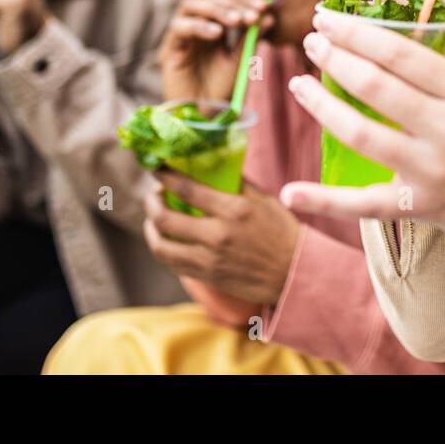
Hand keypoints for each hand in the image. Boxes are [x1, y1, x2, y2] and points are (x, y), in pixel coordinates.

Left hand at [142, 172, 299, 305]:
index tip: (156, 168)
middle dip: (151, 202)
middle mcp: (218, 235)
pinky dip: (164, 250)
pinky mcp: (208, 277)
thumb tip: (213, 166)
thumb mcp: (265, 199)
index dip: (165, 176)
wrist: (294, 273)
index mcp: (234, 210)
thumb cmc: (282, 232)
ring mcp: (210, 260)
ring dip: (150, 229)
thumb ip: (238, 183)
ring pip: (161, 247)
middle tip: (153, 194)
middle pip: (165, 219)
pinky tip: (166, 241)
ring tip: (153, 220)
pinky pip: (173, 265)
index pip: (188, 189)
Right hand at [158, 0, 274, 102]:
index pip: (228, 2)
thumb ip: (251, 38)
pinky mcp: (170, 47)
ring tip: (236, 21)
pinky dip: (199, 26)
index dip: (245, 0)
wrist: (204, 115)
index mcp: (217, 27)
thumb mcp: (241, 61)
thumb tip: (269, 16)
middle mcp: (198, 26)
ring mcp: (183, 35)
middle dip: (232, 3)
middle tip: (251, 15)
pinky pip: (179, 27)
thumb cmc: (222, 89)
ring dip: (216, 9)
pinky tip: (217, 34)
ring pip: (190, 4)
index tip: (265, 5)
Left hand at [281, 9, 444, 236]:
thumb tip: (428, 24)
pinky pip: (364, 205)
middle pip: (375, 86)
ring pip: (361, 133)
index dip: (358, 33)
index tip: (329, 18)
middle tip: (311, 39)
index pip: (401, 54)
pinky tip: (289, 191)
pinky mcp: (417, 206)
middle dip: (335, 56)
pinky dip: (324, 200)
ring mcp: (429, 170)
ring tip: (298, 83)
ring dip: (321, 105)